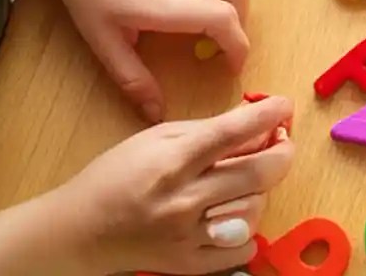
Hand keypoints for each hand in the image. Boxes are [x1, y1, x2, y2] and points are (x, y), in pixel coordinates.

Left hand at [38, 0, 249, 122]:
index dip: (238, 46)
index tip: (232, 67)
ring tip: (227, 19)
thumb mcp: (102, 41)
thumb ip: (132, 78)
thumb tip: (155, 114)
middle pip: (235, 0)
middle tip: (223, 49)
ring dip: (241, 2)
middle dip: (239, 30)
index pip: (222, 21)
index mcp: (165, 5)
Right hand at [57, 96, 293, 274]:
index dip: (268, 115)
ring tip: (244, 181)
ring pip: (256, 210)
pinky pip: (244, 248)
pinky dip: (248, 230)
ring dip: (260, 191)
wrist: (81, 231)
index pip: (233, 133)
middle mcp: (184, 200)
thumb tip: (255, 120)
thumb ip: (208, 130)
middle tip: (282, 142)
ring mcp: (189, 237)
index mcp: (173, 161)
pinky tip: (233, 214)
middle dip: (282, 152)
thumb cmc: (117, 176)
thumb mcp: (157, 139)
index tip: (284, 105)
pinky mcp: (191, 264)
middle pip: (258, 174)